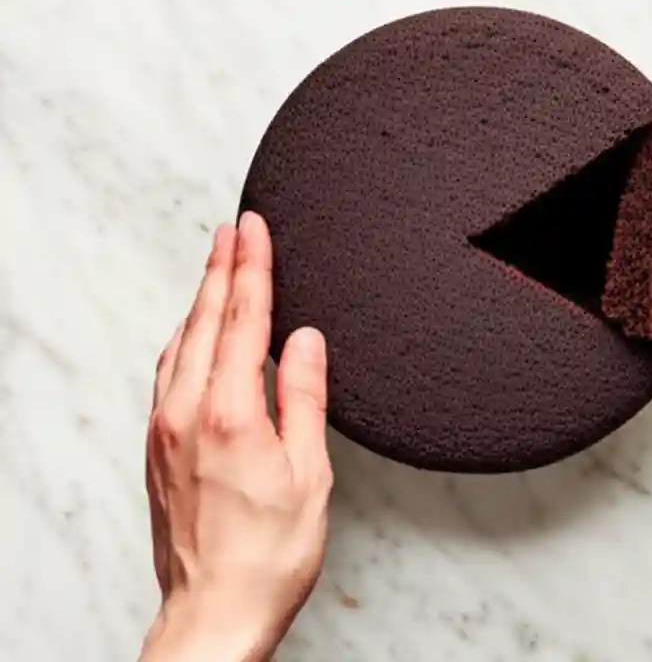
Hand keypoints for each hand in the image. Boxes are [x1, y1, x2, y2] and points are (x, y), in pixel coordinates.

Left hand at [141, 213, 332, 661]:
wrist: (215, 610)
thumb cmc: (269, 553)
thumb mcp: (309, 473)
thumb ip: (302, 397)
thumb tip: (303, 339)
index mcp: (229, 414)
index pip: (242, 320)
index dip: (251, 268)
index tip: (253, 228)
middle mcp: (185, 414)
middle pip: (204, 322)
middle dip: (221, 269)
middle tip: (232, 227)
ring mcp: (164, 430)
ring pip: (180, 345)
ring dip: (201, 300)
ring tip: (217, 267)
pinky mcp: (157, 449)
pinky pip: (167, 373)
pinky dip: (185, 340)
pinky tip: (195, 336)